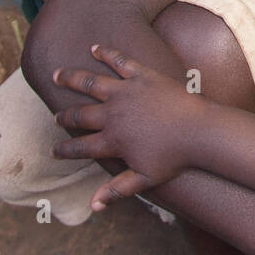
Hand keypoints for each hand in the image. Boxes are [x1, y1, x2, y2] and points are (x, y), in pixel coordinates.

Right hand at [52, 44, 206, 210]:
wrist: (200, 130)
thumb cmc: (175, 157)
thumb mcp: (145, 179)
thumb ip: (117, 190)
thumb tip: (92, 206)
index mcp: (113, 140)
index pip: (80, 147)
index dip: (64, 150)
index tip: (53, 151)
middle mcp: (113, 115)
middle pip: (80, 115)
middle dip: (64, 116)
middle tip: (55, 117)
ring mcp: (126, 92)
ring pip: (90, 83)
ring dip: (71, 78)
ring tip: (57, 75)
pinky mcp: (142, 76)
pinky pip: (120, 61)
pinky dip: (106, 53)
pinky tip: (95, 48)